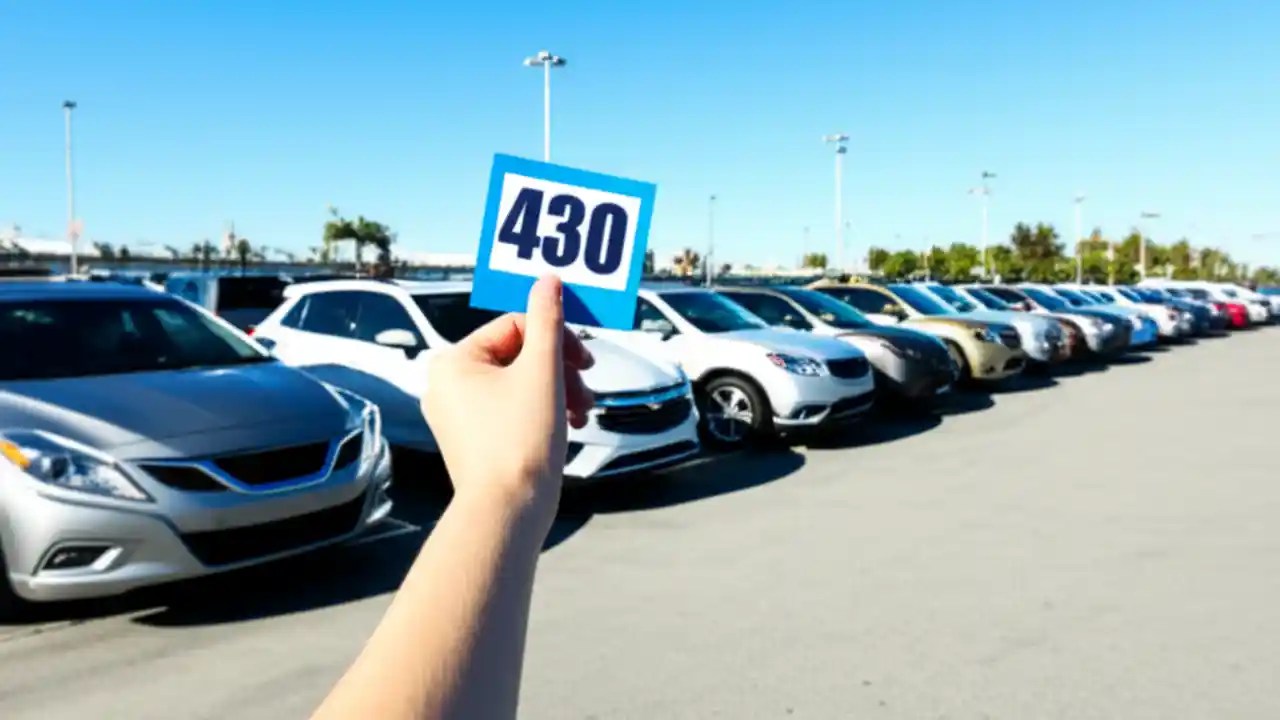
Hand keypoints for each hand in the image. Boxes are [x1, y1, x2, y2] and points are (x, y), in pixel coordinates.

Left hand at [423, 276, 593, 518]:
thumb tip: (547, 280)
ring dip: (557, 390)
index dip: (556, 339)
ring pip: (518, 384)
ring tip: (582, 411)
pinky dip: (541, 411)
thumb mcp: (542, 371)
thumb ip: (548, 321)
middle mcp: (446, 385)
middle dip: (560, 369)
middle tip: (587, 387)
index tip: (585, 361)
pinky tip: (567, 425)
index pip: (515, 326)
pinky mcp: (472, 440)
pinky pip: (510, 409)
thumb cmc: (520, 443)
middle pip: (518, 355)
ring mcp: (457, 416)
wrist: (508, 514)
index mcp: (453, 362)